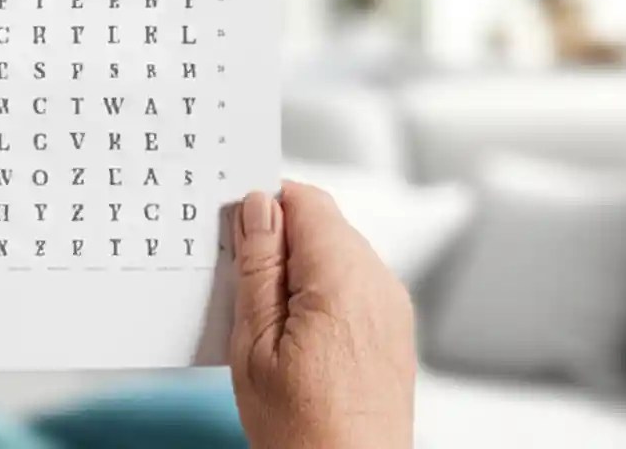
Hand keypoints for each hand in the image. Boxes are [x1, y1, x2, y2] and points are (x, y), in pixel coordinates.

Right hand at [230, 181, 415, 448]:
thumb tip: (256, 207)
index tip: (233, 225)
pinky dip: (319, 292)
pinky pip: (351, 285)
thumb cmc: (303, 430)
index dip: (264, 202)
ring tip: (263, 317)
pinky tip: (292, 335)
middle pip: (322, 225)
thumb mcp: (255, 342)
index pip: (305, 200)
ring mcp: (391, 307)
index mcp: (343, 278)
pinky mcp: (392, 330)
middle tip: (238, 278)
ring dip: (296, 268)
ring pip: (336, 254)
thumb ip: (258, 266)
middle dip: (277, 238)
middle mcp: (378, 284)